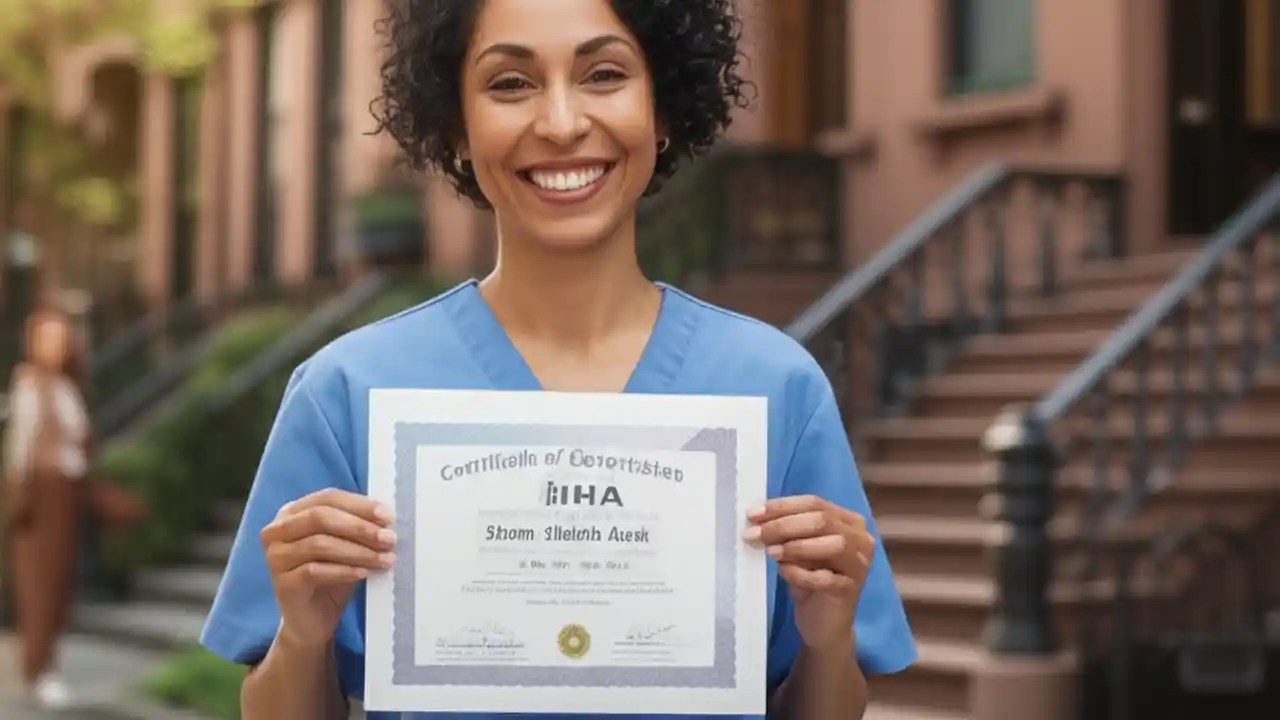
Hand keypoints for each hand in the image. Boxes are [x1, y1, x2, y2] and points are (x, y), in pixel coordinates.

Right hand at [260, 489, 396, 648]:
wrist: (312, 621)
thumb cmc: (331, 577)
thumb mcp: (346, 546)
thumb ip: (357, 527)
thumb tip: (387, 516)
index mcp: (292, 513)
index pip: (327, 498)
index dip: (359, 504)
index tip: (388, 516)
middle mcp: (277, 531)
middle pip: (320, 517)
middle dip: (360, 527)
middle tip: (389, 539)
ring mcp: (276, 557)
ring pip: (320, 544)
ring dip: (358, 551)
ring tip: (385, 559)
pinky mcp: (282, 583)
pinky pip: (315, 571)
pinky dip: (344, 570)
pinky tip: (364, 574)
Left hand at [744, 495, 873, 650]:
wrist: (823, 625)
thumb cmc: (808, 581)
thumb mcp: (796, 551)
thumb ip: (786, 532)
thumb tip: (756, 518)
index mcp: (848, 521)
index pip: (814, 503)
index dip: (782, 506)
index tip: (752, 514)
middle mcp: (860, 539)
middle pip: (822, 520)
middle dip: (783, 525)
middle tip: (754, 534)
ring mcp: (860, 565)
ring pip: (833, 544)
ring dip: (796, 546)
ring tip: (771, 553)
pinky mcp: (852, 590)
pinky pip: (826, 577)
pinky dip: (801, 573)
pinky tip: (784, 572)